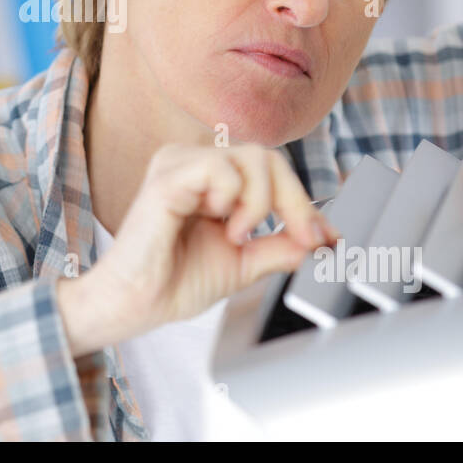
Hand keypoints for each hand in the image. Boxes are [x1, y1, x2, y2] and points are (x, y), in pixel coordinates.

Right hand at [57, 143, 336, 356]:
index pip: (271, 169)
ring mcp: (179, 164)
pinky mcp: (168, 176)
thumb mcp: (244, 262)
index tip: (326, 239)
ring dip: (260, 203)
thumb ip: (280, 246)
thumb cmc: (173, 282)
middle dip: (295, 201)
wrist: (137, 305)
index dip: (304, 202)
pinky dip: (233, 199)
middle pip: (268, 157)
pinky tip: (218, 224)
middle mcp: (194, 163)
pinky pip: (221, 169)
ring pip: (252, 157)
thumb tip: (323, 241)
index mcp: (210, 178)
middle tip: (303, 237)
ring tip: (238, 235)